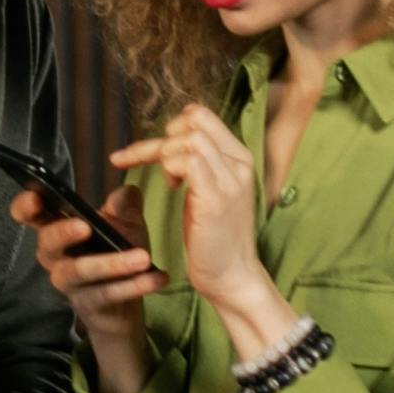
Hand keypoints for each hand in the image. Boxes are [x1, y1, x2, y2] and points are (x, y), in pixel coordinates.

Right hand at [15, 184, 166, 392]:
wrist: (126, 303)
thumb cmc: (116, 254)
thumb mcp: (125, 225)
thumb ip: (124, 206)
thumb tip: (128, 192)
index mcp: (57, 230)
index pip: (32, 216)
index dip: (26, 206)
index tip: (35, 197)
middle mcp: (56, 257)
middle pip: (47, 243)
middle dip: (62, 233)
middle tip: (84, 226)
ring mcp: (69, 283)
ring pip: (79, 271)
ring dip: (111, 264)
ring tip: (142, 258)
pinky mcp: (88, 304)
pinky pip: (107, 293)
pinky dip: (134, 285)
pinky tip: (156, 278)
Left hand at [110, 105, 298, 366]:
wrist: (232, 276)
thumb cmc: (214, 237)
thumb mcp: (209, 191)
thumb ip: (199, 164)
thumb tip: (172, 140)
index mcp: (240, 158)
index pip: (203, 116)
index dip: (174, 126)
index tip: (157, 150)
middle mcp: (240, 164)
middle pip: (194, 121)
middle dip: (163, 139)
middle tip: (153, 165)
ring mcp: (230, 180)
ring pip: (191, 138)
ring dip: (165, 154)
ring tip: (168, 181)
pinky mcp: (216, 199)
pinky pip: (190, 161)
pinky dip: (171, 167)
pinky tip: (172, 187)